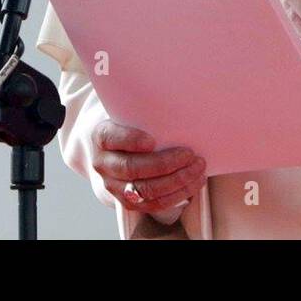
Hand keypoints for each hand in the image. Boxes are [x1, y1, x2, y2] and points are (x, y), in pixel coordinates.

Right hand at [91, 120, 205, 213]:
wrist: (124, 147)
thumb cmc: (137, 123)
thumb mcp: (135, 112)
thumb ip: (147, 109)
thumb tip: (181, 97)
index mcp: (102, 136)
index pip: (111, 138)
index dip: (130, 140)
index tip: (152, 140)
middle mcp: (103, 163)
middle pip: (131, 168)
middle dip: (164, 163)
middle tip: (189, 154)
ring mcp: (115, 186)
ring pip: (145, 189)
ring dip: (176, 180)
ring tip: (198, 167)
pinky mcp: (130, 202)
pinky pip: (155, 204)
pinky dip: (178, 194)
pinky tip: (195, 181)